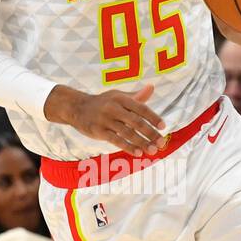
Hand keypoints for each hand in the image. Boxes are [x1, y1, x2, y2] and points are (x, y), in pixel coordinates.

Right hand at [48, 82, 168, 153]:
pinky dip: (128, 147)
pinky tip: (137, 153)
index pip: (141, 108)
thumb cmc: (102, 102)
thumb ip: (136, 96)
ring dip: (141, 142)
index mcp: (121, 98)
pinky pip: (116, 140)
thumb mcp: (117, 96)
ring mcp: (105, 120)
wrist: (77, 107)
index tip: (163, 126)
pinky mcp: (98, 131)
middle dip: (150, 133)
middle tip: (161, 142)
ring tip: (152, 150)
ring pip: (127, 133)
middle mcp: (114, 108)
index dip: (153, 117)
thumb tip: (152, 88)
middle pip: (136, 122)